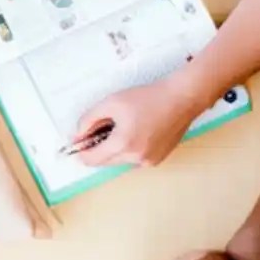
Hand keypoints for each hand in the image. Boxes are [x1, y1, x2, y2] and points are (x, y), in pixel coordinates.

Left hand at [74, 75, 204, 167]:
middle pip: (104, 161)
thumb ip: (88, 120)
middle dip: (99, 147)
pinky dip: (129, 148)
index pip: (91, 160)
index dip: (82, 151)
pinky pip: (134, 158)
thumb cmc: (147, 98)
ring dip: (114, 148)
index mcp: (123, 144)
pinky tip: (137, 130)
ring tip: (124, 125)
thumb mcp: (110, 103)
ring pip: (119, 160)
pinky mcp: (157, 160)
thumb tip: (77, 136)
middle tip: (103, 126)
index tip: (80, 140)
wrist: (181, 98)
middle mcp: (136, 158)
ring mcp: (148, 161)